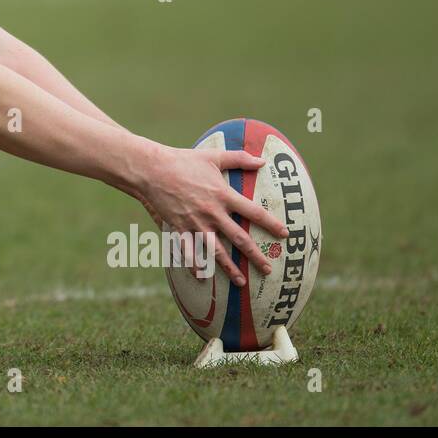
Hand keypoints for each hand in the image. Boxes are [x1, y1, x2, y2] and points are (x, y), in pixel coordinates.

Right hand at [136, 145, 288, 286]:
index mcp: (224, 195)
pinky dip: (195, 265)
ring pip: (217, 251)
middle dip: (256, 256)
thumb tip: (263, 161)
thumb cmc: (183, 160)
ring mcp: (195, 223)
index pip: (254, 212)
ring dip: (230, 268)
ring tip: (241, 282)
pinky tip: (201, 277)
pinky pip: (189, 251)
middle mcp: (212, 213)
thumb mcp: (213, 156)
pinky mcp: (179, 227)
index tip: (284, 235)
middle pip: (240, 238)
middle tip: (268, 269)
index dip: (271, 224)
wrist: (152, 169)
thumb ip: (239, 158)